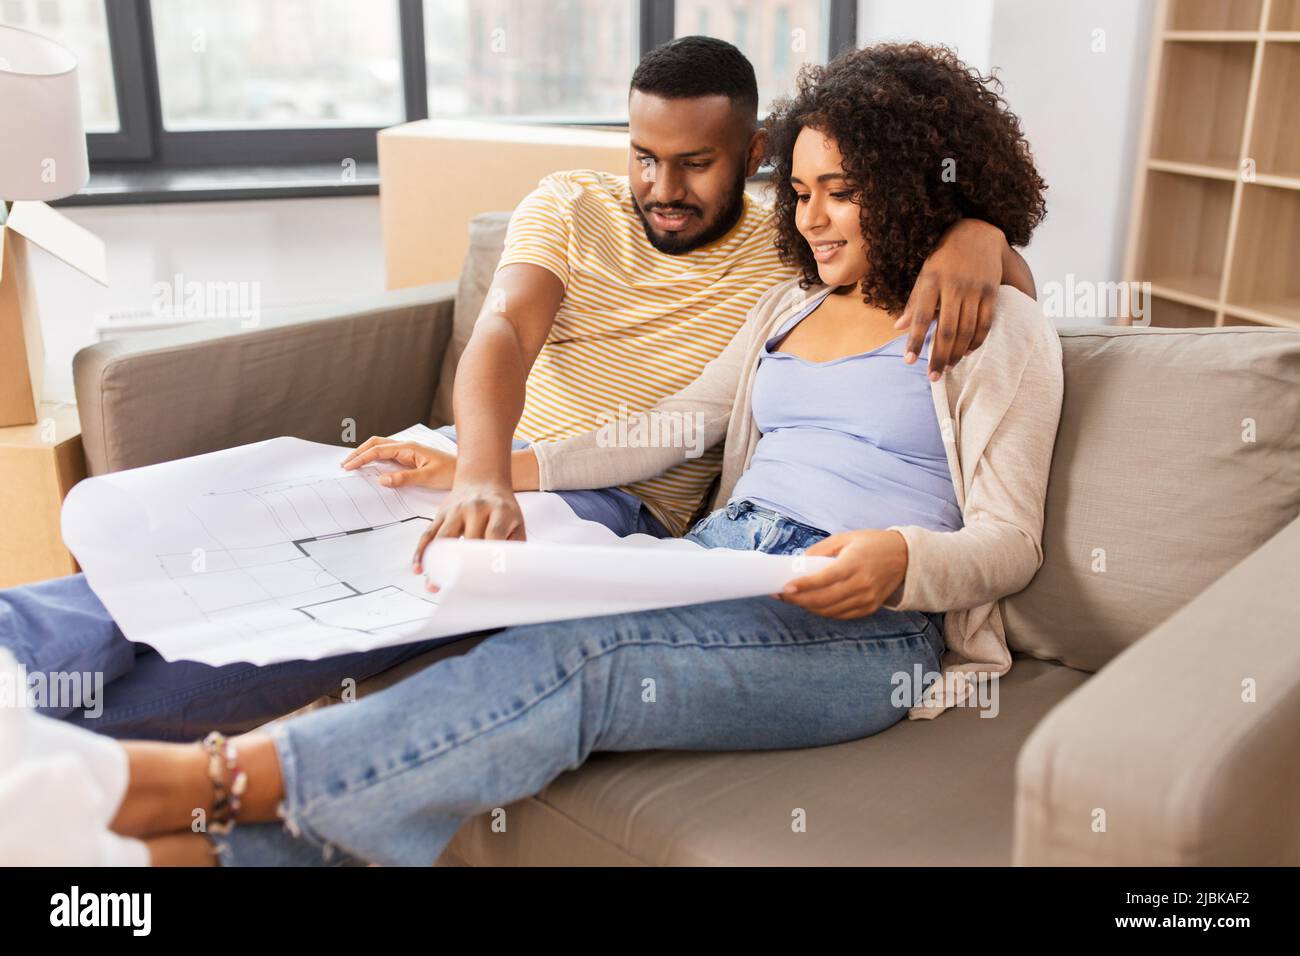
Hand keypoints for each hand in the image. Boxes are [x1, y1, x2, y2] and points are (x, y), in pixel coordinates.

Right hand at [340, 437, 454, 488]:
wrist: (466, 471)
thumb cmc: (450, 473)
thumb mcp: (428, 478)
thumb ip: (405, 478)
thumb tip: (382, 479)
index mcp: (409, 448)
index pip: (379, 450)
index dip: (362, 458)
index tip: (349, 467)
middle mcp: (406, 447)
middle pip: (376, 444)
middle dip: (359, 452)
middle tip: (344, 464)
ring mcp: (407, 452)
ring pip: (381, 448)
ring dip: (365, 454)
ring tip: (352, 464)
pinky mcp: (410, 459)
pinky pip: (388, 456)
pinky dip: (375, 459)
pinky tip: (370, 466)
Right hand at [412, 480, 525, 578]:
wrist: (483, 478)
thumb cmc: (502, 506)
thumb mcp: (517, 521)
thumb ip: (515, 547)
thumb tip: (510, 575)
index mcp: (499, 511)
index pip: (492, 536)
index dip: (488, 559)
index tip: (485, 580)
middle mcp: (476, 508)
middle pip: (467, 540)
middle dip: (462, 567)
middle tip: (460, 590)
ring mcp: (456, 510)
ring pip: (443, 539)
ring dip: (437, 563)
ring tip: (433, 585)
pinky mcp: (441, 513)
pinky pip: (428, 534)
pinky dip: (422, 552)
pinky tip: (419, 568)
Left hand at [778, 529, 907, 619]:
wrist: (905, 557)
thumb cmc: (872, 543)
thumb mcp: (846, 537)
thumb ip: (821, 549)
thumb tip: (798, 563)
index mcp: (854, 563)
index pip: (824, 579)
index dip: (803, 585)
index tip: (784, 587)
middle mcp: (862, 584)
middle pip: (824, 599)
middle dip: (798, 599)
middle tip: (781, 595)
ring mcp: (867, 599)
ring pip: (830, 610)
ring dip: (808, 607)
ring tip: (793, 599)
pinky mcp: (869, 607)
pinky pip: (841, 615)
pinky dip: (823, 612)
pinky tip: (812, 604)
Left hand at [895, 218, 1007, 380]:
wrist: (977, 233)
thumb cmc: (944, 258)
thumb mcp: (925, 275)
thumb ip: (914, 302)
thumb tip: (898, 328)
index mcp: (932, 280)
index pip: (921, 317)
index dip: (915, 340)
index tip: (908, 361)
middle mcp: (954, 286)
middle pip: (947, 330)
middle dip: (939, 356)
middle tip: (933, 377)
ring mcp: (975, 289)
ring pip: (967, 330)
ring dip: (957, 353)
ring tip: (947, 367)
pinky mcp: (991, 291)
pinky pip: (986, 322)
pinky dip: (977, 341)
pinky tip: (967, 352)